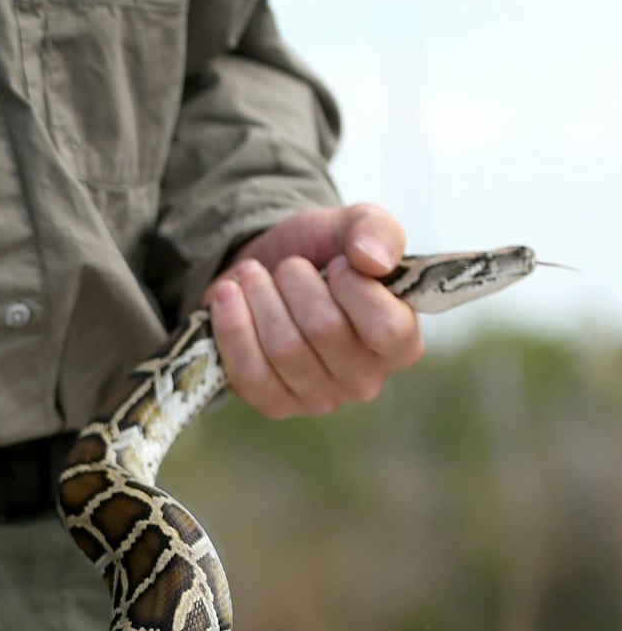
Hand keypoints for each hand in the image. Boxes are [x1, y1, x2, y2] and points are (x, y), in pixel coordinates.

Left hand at [201, 203, 422, 418]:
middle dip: (296, 283)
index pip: (387, 327)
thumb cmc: (322, 253)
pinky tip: (228, 297)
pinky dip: (232, 326)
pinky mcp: (274, 404)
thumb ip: (376, 231)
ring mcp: (319, 398)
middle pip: (325, 331)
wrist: (267, 271)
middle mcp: (366, 379)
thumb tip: (372, 260)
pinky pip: (249, 373)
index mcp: (401, 342)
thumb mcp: (353, 225)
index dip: (354, 287)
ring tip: (254, 275)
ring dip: (260, 298)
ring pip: (283, 348)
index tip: (335, 262)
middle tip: (287, 266)